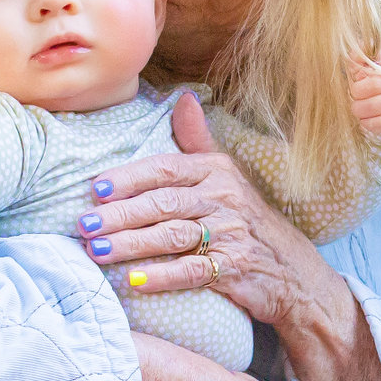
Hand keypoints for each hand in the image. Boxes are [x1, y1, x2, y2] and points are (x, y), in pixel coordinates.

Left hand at [77, 94, 340, 329]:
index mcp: (216, 171)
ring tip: (97, 251)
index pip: (165, 169)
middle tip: (84, 224)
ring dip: (131, 244)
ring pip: (172, 236)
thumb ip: (198, 140)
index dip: (127, 178)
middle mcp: (225, 198)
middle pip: (163, 203)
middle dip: (120, 214)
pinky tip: (134, 281)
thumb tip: (182, 98)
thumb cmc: (250, 221)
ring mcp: (232, 234)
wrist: (296, 274)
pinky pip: (193, 271)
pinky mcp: (236, 269)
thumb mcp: (229, 175)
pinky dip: (163, 276)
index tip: (94, 189)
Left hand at [351, 48, 380, 137]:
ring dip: (361, 110)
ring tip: (356, 108)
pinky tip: (364, 119)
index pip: (376, 77)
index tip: (355, 80)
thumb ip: (361, 55)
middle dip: (358, 96)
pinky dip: (369, 123)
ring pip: (379, 109)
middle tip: (352, 95)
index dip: (360, 82)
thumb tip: (354, 53)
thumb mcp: (374, 60)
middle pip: (376, 89)